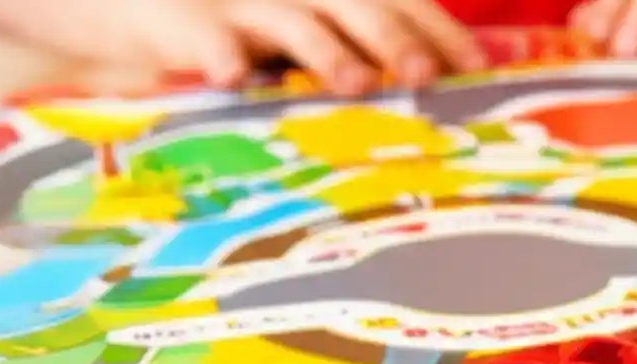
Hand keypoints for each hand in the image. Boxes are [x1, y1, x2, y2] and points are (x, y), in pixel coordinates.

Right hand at [214, 0, 487, 92]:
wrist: (160, 9)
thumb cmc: (257, 32)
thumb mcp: (323, 33)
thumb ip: (379, 51)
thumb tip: (461, 77)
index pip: (401, 2)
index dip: (440, 30)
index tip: (476, 65)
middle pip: (357, 8)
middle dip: (393, 39)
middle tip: (423, 73)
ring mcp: (247, 5)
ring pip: (294, 24)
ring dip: (326, 51)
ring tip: (355, 83)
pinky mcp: (190, 25)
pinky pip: (209, 41)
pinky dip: (219, 56)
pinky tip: (231, 75)